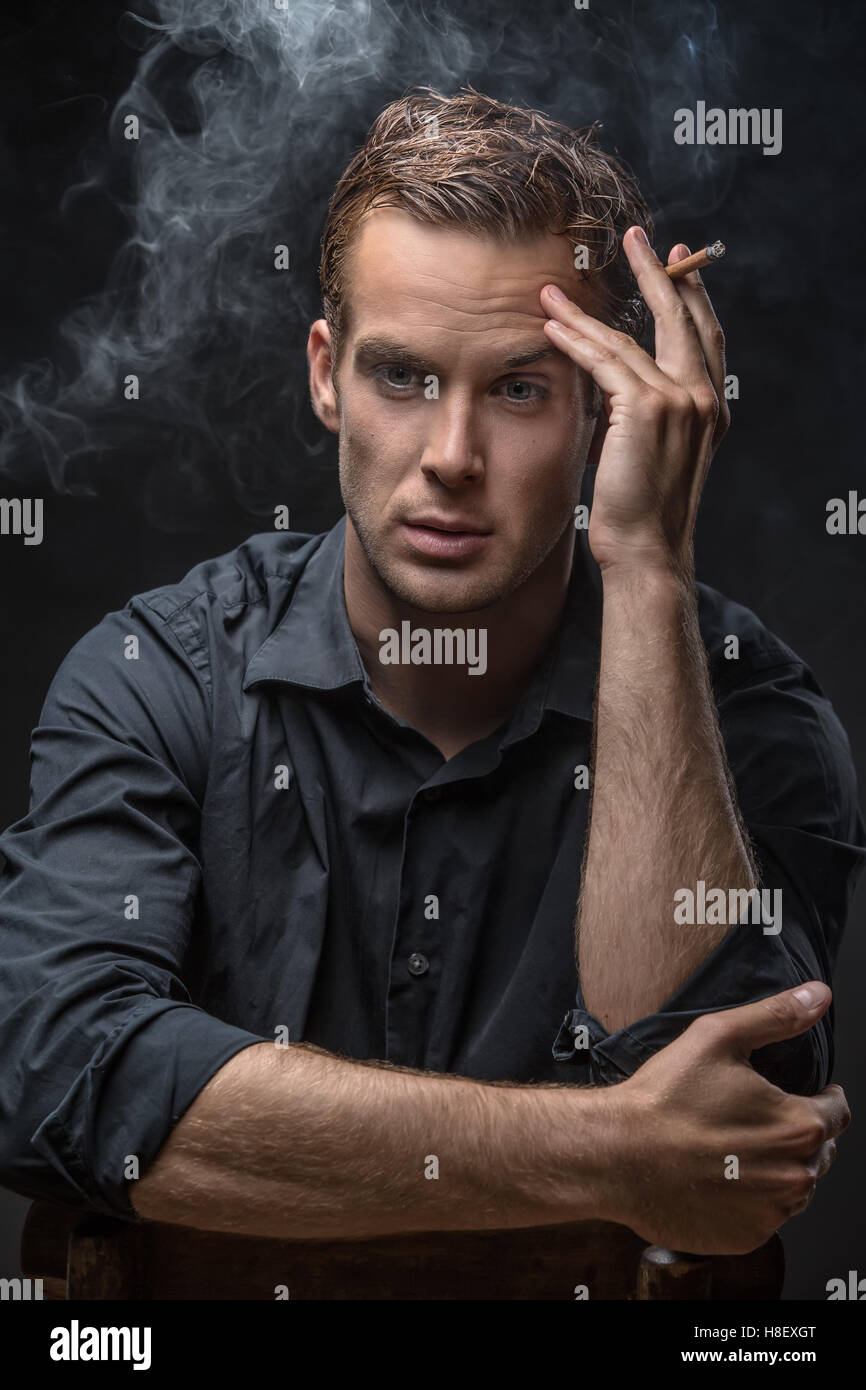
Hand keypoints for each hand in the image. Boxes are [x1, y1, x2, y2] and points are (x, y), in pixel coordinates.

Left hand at [541, 226, 730, 575]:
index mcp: (710, 408)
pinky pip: (604, 362)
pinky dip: (575, 340)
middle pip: (680, 318)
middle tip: (637, 238)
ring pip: (627, 340)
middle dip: (657, 273)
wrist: (646, 550)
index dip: (688, 296)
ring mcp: (679, 401)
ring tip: (554, 290)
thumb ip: (639, 413)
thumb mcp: (647, 454)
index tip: (674, 262)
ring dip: (585, 313)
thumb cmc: (640, 511)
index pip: (702, 336)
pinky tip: (552, 325)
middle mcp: (702, 398)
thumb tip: (608, 386)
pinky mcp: (646, 409)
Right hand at [605, 983, 849, 1255]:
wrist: (616, 1155)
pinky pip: (765, 1217)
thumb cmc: (664, 1097)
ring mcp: (771, 1213)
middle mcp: (795, 1176)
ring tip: (734, 1147)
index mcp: (798, 1125)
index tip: (801, 1093)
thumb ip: (776, 1016)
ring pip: (795, 1186)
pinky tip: (719, 1177)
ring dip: (777, 1167)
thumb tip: (818, 996)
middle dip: (796, 1132)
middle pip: (818, 1151)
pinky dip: (751, 1198)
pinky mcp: (745, 1238)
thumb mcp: (718, 1037)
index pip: (837, 1112)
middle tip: (752, 1117)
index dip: (821, 1097)